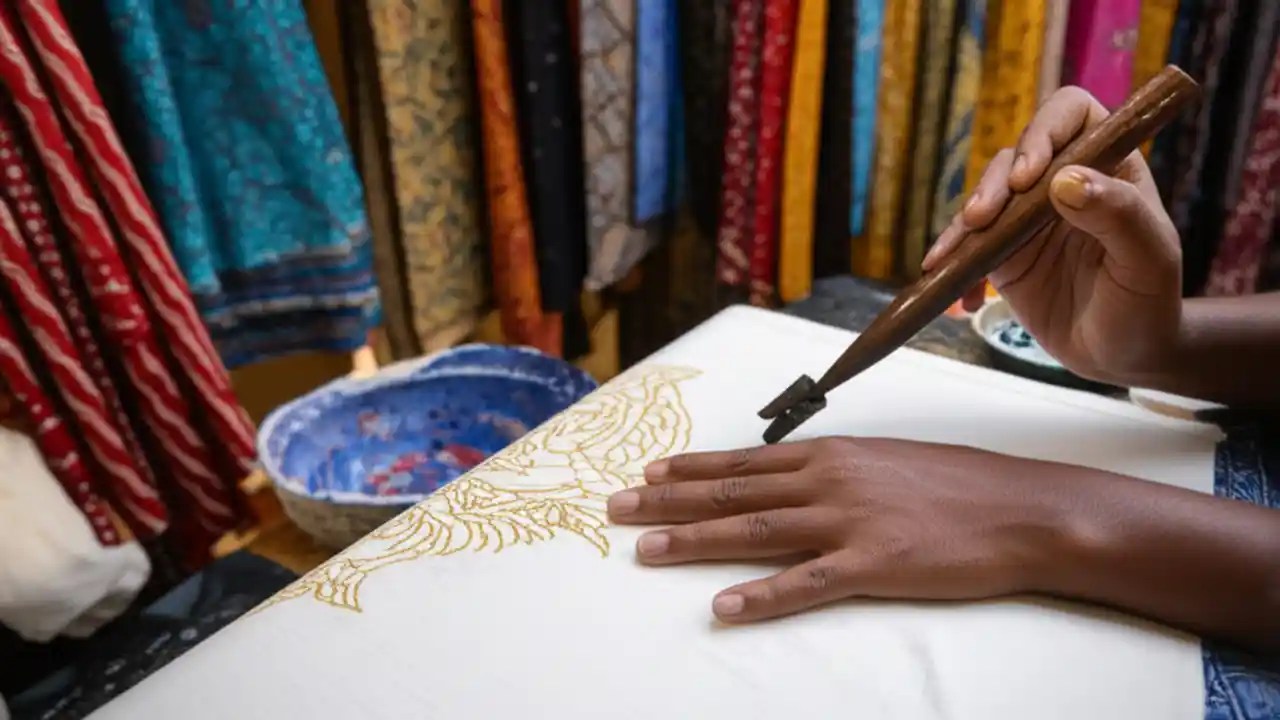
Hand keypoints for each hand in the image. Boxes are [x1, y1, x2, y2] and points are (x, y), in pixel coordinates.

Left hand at [607, 438, 1067, 622]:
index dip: (690, 468)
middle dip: (668, 500)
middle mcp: (829, 480)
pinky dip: (760, 597)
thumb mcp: (889, 461)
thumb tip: (795, 478)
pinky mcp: (875, 564)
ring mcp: (849, 521)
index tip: (647, 471)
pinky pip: (806, 584)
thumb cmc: (959, 484)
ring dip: (694, 541)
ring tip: (644, 550)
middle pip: (732, 491)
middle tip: (615, 507)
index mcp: (832, 454)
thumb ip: (837, 471)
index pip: (744, 461)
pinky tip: (723, 607)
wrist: (1024, 508)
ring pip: (753, 530)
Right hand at [923, 87, 1182, 385]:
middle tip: (981, 219)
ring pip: (983, 197)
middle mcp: (1062, 181)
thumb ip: (1118, 215)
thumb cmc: (1147, 303)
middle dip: (992, 184)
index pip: (1070, 115)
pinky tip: (958, 296)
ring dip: (964, 223)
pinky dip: (953, 267)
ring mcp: (1026, 218)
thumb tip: (1064, 180)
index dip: (1043, 133)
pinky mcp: (1000, 255)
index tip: (1027, 177)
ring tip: (950, 258)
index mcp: (1108, 165)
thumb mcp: (1147, 260)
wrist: (1121, 355)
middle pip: (1013, 155)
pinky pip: (966, 247)